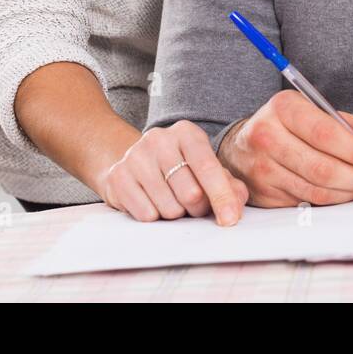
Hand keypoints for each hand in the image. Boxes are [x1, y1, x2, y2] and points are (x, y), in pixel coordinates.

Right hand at [96, 120, 247, 224]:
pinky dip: (155, 216)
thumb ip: (227, 185)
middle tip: (194, 205)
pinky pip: (146, 214)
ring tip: (172, 200)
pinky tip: (152, 201)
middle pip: (190, 193)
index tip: (229, 220)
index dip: (222, 196)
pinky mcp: (118, 177)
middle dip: (198, 208)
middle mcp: (159, 139)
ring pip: (169, 208)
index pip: (208, 168)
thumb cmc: (179, 167)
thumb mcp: (205, 168)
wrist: (134, 162)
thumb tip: (234, 209)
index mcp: (187, 133)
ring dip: (176, 213)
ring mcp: (136, 157)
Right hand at [217, 90, 352, 207]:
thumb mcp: (319, 112)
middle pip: (321, 167)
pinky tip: (344, 191)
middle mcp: (267, 136)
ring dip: (348, 190)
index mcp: (283, 107)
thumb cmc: (289, 125)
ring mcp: (262, 169)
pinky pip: (307, 202)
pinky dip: (332, 199)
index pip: (324, 132)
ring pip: (316, 189)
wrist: (244, 145)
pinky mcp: (264, 194)